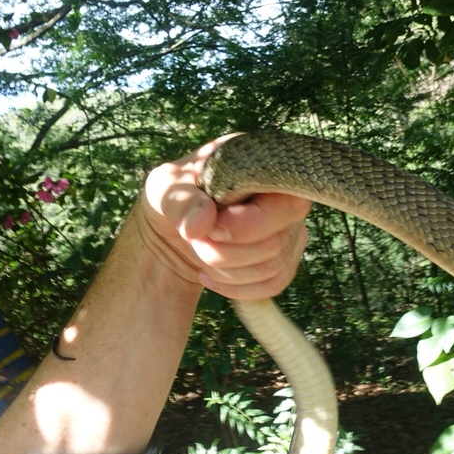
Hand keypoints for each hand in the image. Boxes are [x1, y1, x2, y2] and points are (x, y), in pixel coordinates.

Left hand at [136, 135, 309, 299]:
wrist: (173, 227)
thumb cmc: (174, 196)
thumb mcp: (164, 189)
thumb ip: (180, 201)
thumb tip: (202, 224)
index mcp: (264, 165)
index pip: (283, 203)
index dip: (246, 226)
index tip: (209, 229)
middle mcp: (287, 194)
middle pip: (275, 243)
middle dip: (225, 253)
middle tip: (195, 241)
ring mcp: (290, 226)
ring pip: (273, 267)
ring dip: (227, 271)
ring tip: (199, 252)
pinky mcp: (285, 254)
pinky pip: (273, 283)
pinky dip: (236, 288)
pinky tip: (209, 275)